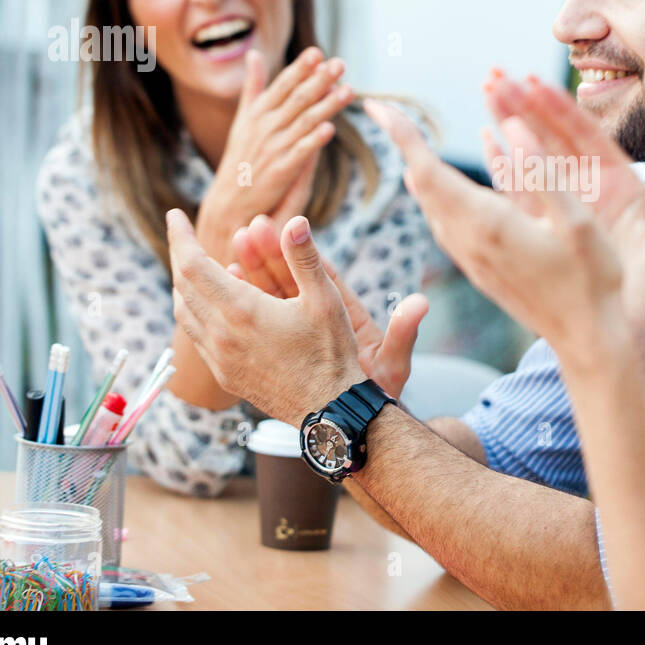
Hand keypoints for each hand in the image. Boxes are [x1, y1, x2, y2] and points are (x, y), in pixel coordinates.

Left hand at [167, 208, 364, 424]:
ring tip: (193, 267)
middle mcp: (221, 334)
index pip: (192, 264)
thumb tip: (295, 220)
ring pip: (183, 313)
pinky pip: (196, 337)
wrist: (329, 410)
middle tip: (183, 234)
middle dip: (179, 255)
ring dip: (183, 285)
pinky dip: (194, 312)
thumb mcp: (325, 300)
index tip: (174, 215)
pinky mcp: (224, 374)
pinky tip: (210, 306)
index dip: (179, 237)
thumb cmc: (332, 353)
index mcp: (241, 310)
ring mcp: (219, 358)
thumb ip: (305, 258)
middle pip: (182, 286)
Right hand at [196, 47, 353, 258]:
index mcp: (256, 113)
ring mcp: (272, 149)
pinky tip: (330, 128)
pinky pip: (300, 152)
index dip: (300, 69)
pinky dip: (314, 140)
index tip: (318, 52)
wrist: (228, 202)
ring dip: (326, 105)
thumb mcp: (243, 118)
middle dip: (319, 81)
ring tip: (348, 90)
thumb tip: (254, 54)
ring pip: (304, 122)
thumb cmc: (240, 157)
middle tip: (340, 63)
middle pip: (296, 99)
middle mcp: (264, 127)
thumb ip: (252, 87)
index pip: (282, 85)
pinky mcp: (280, 172)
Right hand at [225, 214, 428, 398]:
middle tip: (250, 229)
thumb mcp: (392, 360)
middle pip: (291, 278)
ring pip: (269, 295)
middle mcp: (319, 317)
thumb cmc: (379, 389)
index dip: (304, 251)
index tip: (288, 226)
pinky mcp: (278, 345)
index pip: (323, 274)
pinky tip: (223, 284)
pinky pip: (256, 321)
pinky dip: (240, 302)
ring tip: (234, 245)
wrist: (357, 419)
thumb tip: (421, 303)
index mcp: (346, 313)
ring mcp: (296, 330)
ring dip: (251, 271)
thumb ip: (403, 332)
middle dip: (270, 254)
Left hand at [363, 78, 644, 353]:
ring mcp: (472, 262)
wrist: (589, 341)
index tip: (378, 107)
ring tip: (412, 148)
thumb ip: (540, 171)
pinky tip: (446, 193)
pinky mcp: (481, 274)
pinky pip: (446, 227)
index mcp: (487, 224)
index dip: (403, 136)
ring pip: (432, 210)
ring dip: (422, 175)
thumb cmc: (592, 279)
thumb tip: (509, 125)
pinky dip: (438, 198)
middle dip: (406, 147)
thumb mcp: (575, 220)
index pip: (429, 171)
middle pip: (423, 188)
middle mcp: (470, 243)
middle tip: (390, 115)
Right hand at [483, 73, 644, 328]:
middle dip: (525, 104)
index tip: (533, 80)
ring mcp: (572, 207)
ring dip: (512, 124)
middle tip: (494, 74)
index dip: (559, 107)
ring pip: (537, 158)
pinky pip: (525, 190)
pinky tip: (485, 139)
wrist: (644, 338)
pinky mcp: (555, 229)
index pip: (586, 136)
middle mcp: (595, 190)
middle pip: (555, 137)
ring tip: (484, 90)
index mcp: (622, 186)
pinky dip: (506, 164)